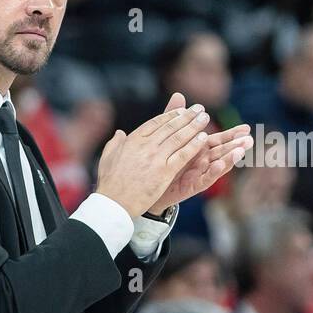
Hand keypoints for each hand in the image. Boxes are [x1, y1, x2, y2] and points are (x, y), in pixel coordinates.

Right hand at [95, 99, 210, 216]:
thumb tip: (120, 133)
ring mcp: (155, 158)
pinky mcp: (164, 172)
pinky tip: (203, 138)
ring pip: (179, 137)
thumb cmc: (110, 183)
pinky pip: (183, 154)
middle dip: (187, 115)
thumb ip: (115, 143)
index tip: (182, 110)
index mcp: (133, 140)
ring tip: (205, 117)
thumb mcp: (108, 157)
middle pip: (170, 126)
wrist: (114, 203)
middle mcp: (145, 145)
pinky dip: (194, 145)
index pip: (156, 122)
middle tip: (199, 108)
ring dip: (194, 125)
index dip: (171, 115)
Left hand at [146, 93, 251, 213]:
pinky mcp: (192, 185)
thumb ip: (175, 118)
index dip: (233, 134)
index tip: (246, 128)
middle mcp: (203, 161)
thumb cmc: (160, 160)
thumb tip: (179, 95)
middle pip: (223, 152)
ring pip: (218, 165)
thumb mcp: (169, 136)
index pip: (219, 139)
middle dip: (236, 146)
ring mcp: (199, 173)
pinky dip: (212, 172)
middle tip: (250, 139)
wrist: (148, 184)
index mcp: (199, 148)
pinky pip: (204, 179)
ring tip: (240, 151)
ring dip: (229, 159)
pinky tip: (219, 165)